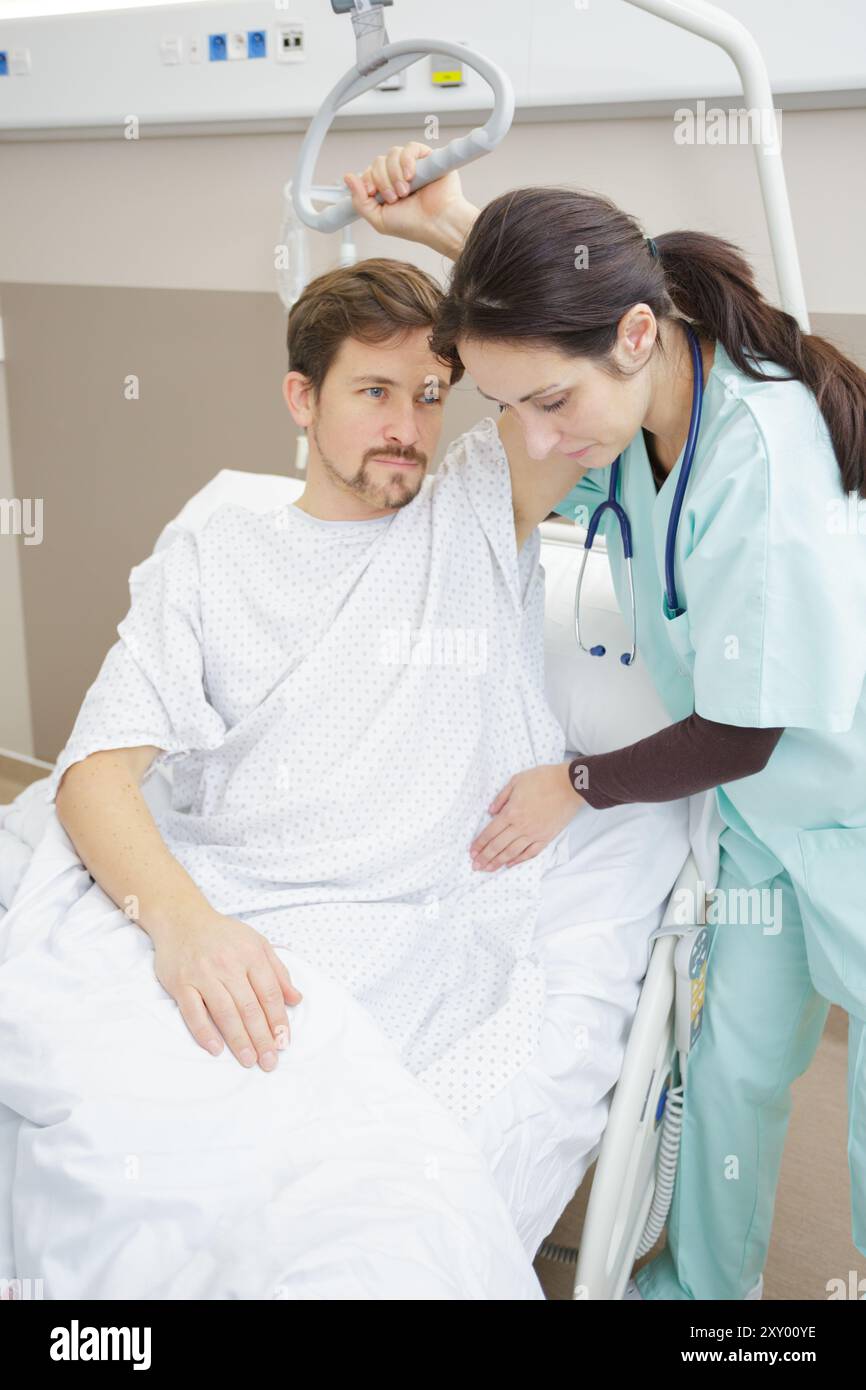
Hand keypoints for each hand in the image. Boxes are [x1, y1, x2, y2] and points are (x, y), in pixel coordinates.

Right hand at [151, 910, 302, 1071]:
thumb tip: (296, 999)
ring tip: (249, 1060)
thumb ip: (278, 972)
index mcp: (251, 955)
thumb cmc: (224, 935)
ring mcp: (203, 974)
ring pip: (225, 1012)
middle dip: (262, 1037)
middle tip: (269, 1062)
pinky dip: (205, 1032)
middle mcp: (228, 964)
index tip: (284, 1043)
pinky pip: (193, 1012)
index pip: (269, 994)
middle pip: (249, 1007)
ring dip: (238, 1040)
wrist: (182, 919)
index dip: (278, 1021)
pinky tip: (216, 1048)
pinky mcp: (181, 983)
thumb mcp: (258, 944)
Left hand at [343, 141, 476, 250]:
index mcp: (386, 188)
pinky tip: (410, 176)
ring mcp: (412, 166)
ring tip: (405, 191)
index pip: (369, 172)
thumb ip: (360, 201)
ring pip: (392, 154)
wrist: (437, 225)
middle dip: (382, 180)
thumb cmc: (413, 225)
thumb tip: (348, 177)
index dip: (367, 180)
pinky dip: (406, 160)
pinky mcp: (427, 158)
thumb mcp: (379, 219)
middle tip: (394, 198)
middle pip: (378, 162)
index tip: (373, 192)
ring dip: (394, 174)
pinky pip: (410, 148)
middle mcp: (398, 175)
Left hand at [470, 763, 584, 870]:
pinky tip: (510, 864)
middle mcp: (521, 826)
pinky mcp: (546, 837)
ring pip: (512, 853)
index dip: (479, 844)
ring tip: (488, 869)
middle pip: (498, 846)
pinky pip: (530, 853)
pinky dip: (519, 860)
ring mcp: (534, 834)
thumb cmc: (543, 779)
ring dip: (498, 862)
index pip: (490, 832)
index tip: (472, 852)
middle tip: (475, 867)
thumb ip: (501, 797)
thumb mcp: (516, 781)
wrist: (569, 785)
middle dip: (485, 858)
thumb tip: (490, 812)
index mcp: (511, 812)